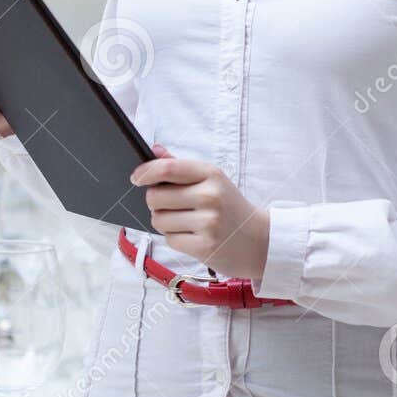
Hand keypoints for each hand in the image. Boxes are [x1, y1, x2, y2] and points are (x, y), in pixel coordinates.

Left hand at [130, 145, 270, 280]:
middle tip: (172, 206)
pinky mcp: (205, 246)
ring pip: (159, 220)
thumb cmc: (231, 207)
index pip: (168, 168)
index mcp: (211, 174)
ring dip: (165, 222)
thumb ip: (181, 167)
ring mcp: (208, 222)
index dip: (146, 172)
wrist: (261, 240)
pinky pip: (169, 240)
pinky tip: (192, 236)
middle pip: (155, 197)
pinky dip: (175, 238)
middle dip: (156, 203)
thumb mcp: (212, 180)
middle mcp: (210, 196)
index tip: (136, 178)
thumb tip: (154, 150)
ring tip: (186, 223)